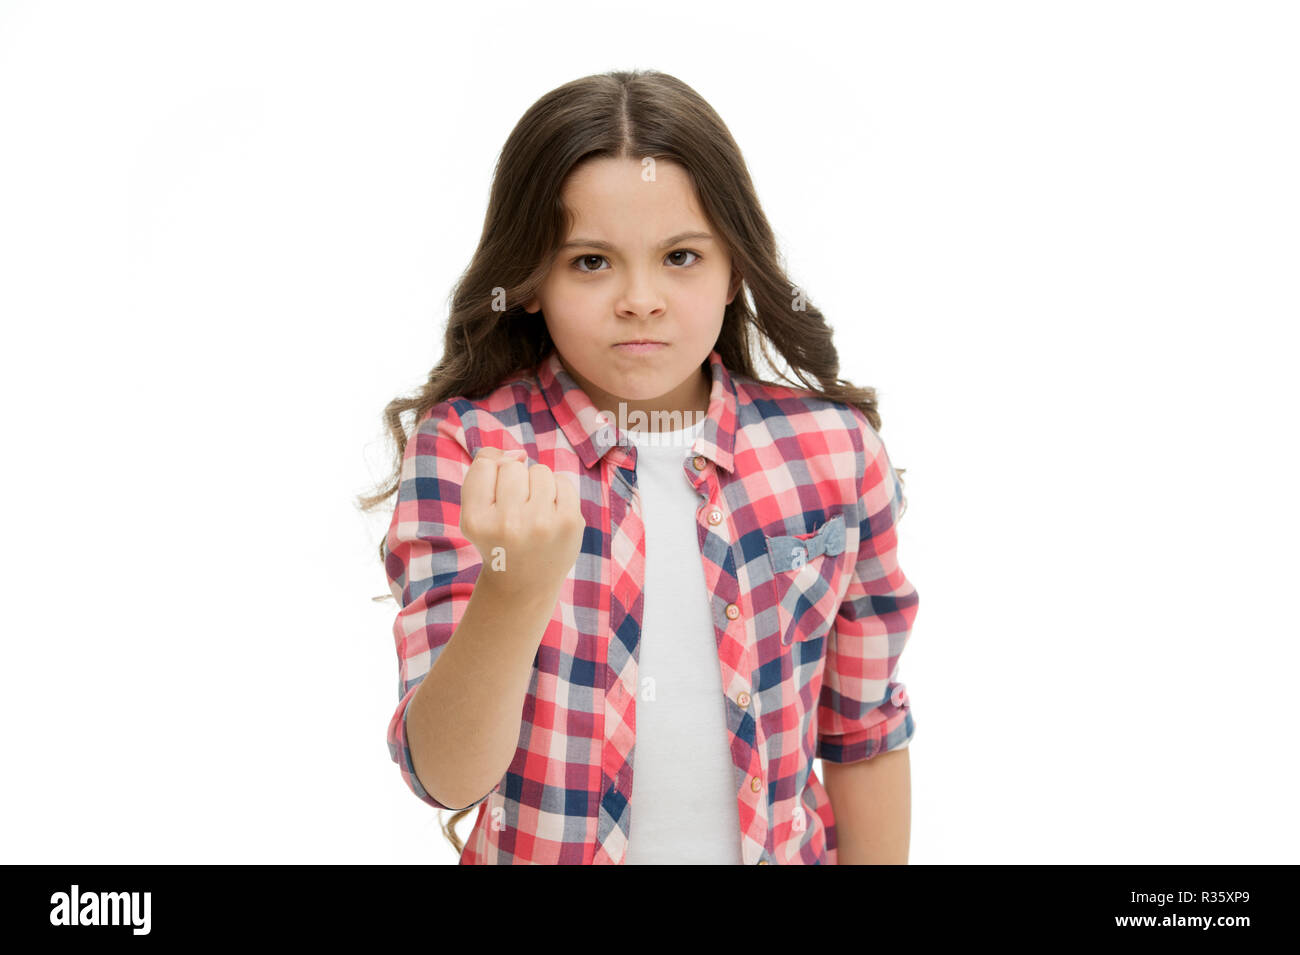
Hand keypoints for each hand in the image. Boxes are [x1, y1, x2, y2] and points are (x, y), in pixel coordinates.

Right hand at [459, 447, 585, 598]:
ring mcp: (541, 524)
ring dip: (537, 486)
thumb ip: (484, 471)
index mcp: (476, 521)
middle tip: (516, 513)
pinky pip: (562, 480)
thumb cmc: (498, 540)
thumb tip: (518, 453)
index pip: (484, 465)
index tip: (495, 501)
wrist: (525, 584)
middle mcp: (507, 524)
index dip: (491, 477)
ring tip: (534, 514)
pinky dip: (557, 492)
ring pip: (539, 470)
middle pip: (512, 467)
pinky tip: (551, 514)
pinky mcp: (569, 522)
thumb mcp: (475, 511)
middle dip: (515, 482)